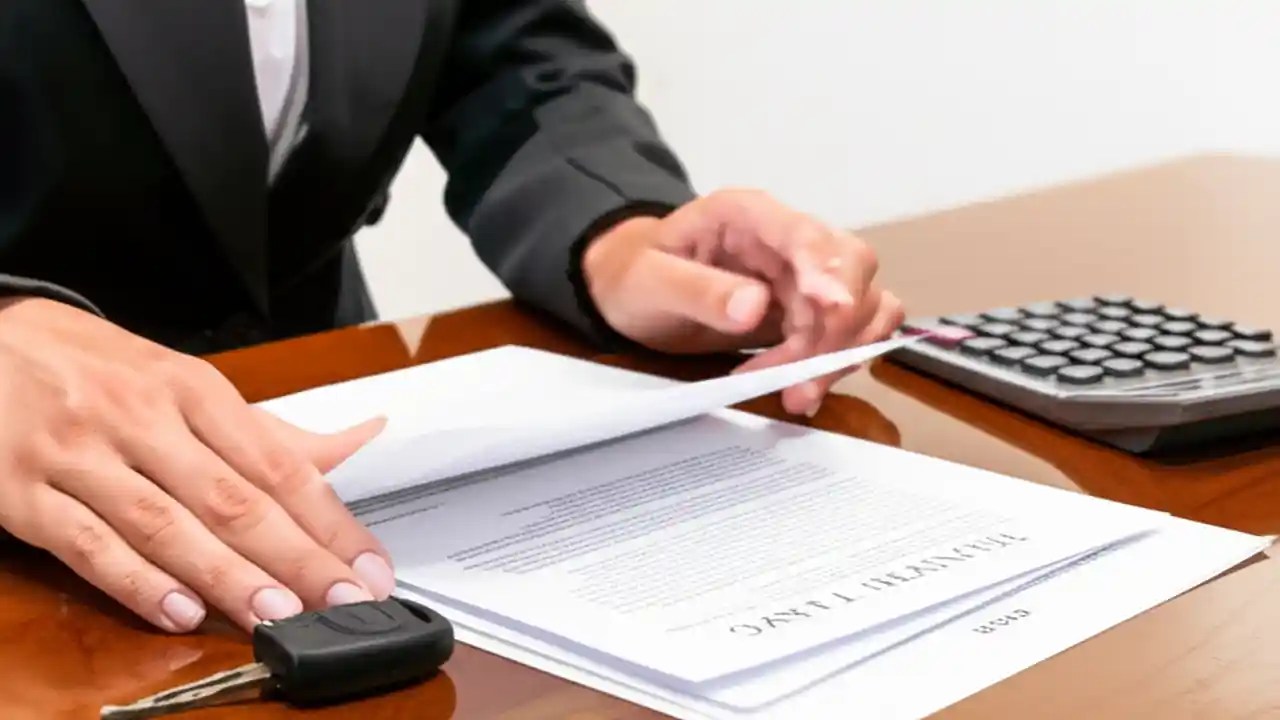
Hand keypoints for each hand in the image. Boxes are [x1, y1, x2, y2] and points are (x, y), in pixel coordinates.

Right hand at [0, 297, 394, 633]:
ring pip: (164, 524)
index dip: (328, 521)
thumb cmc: (96, 370)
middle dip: (295, 557)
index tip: (367, 565)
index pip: (276, 464)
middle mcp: (141, 418)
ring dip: (225, 576)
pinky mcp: (24, 493)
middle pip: (231, 498)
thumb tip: (360, 440)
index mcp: (191, 389)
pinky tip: (179, 612)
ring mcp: (80, 455)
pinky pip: (86, 544)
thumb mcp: (184, 382)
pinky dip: (135, 581)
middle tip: (341, 600)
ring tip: (276, 616)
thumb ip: (268, 431)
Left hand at [582, 189, 904, 415]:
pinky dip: (837, 361)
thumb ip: (698, 290)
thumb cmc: (635, 274)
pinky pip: (852, 332)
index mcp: (749, 216)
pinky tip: (798, 387)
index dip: (828, 272)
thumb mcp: (649, 281)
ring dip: (841, 352)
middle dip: (836, 329)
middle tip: (796, 383)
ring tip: (794, 394)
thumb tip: (753, 306)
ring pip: (864, 304)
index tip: (833, 309)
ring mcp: (805, 274)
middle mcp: (788, 238)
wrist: (630, 288)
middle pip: (852, 269)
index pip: (807, 234)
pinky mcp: (810, 309)